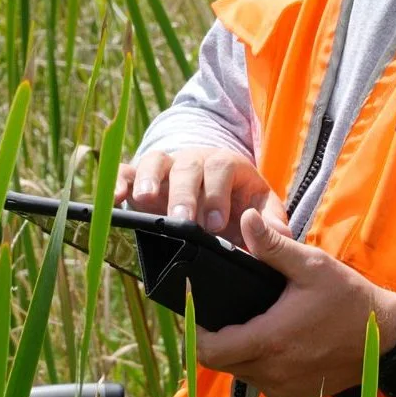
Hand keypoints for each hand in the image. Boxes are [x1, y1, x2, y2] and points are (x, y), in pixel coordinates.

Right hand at [114, 147, 289, 246]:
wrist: (212, 178)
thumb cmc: (238, 197)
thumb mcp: (259, 203)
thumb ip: (271, 220)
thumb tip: (282, 237)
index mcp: (225, 163)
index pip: (221, 169)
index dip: (217, 193)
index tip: (215, 224)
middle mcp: (194, 159)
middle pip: (187, 167)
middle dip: (184, 194)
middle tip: (182, 222)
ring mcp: (166, 165)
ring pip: (155, 162)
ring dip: (149, 180)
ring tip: (145, 203)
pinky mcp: (142, 174)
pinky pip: (127, 170)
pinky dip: (119, 181)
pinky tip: (113, 200)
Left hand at [196, 209, 395, 396]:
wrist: (386, 338)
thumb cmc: (349, 298)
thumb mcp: (312, 265)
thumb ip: (273, 246)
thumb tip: (246, 218)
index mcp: (270, 340)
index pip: (210, 350)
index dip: (195, 332)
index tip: (196, 310)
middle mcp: (272, 373)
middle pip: (221, 362)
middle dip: (216, 339)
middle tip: (221, 311)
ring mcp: (283, 390)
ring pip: (240, 374)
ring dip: (237, 352)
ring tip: (247, 321)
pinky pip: (261, 383)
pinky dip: (258, 366)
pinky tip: (270, 341)